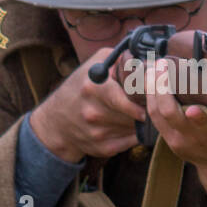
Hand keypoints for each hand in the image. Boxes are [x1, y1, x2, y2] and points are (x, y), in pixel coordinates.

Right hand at [28, 47, 146, 162]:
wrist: (57, 121)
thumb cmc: (80, 88)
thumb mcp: (95, 64)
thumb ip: (120, 59)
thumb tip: (147, 60)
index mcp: (93, 88)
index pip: (126, 97)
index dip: (143, 96)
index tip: (150, 94)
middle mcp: (93, 112)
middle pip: (135, 114)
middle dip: (145, 108)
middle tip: (149, 103)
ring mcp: (97, 133)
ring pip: (135, 128)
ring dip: (140, 121)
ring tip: (137, 113)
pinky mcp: (102, 148)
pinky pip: (131, 141)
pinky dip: (134, 133)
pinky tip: (127, 125)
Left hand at [144, 58, 206, 206]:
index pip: (202, 121)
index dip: (196, 113)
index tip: (187, 91)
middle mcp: (194, 138)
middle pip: (169, 113)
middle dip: (161, 86)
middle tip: (162, 64)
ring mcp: (178, 141)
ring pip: (156, 113)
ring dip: (152, 89)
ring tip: (153, 68)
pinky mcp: (170, 142)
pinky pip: (155, 118)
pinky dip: (152, 99)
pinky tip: (152, 83)